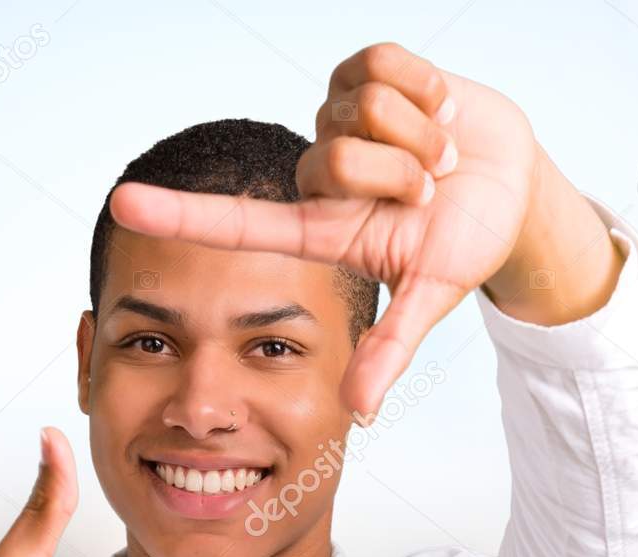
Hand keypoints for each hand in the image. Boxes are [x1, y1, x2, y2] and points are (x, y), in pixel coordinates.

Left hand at [109, 42, 537, 417]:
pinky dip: (430, 89)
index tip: (123, 206)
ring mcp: (341, 120)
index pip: (237, 221)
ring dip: (423, 135)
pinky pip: (386, 64)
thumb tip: (359, 413)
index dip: (180, 215)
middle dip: (401, 172)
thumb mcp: (432, 296)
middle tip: (430, 188)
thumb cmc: (467, 244)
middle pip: (335, 155)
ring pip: (366, 108)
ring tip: (440, 156)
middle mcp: (319, 173)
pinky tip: (441, 112)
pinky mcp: (369, 72)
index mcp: (320, 227)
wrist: (515, 187)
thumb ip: (391, 349)